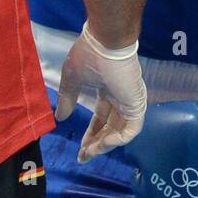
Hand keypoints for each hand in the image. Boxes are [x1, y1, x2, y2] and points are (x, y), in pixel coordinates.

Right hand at [55, 24, 147, 162]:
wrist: (106, 42)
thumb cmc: (89, 55)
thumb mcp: (71, 79)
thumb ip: (67, 98)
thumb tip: (60, 117)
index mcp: (107, 90)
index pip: (101, 117)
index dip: (90, 133)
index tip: (79, 149)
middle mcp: (120, 97)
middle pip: (110, 127)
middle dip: (96, 143)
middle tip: (82, 156)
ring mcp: (130, 101)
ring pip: (120, 131)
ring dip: (104, 145)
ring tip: (88, 153)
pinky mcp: (136, 104)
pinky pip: (131, 130)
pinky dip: (117, 140)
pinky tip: (101, 145)